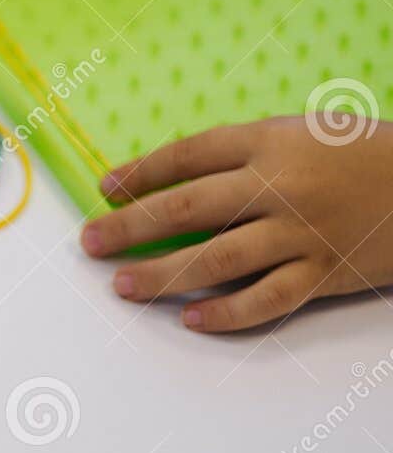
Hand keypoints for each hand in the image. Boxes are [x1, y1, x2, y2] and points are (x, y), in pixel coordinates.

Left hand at [81, 118, 392, 332]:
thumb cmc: (363, 155)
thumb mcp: (304, 132)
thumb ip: (246, 152)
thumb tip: (176, 178)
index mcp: (271, 142)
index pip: (189, 156)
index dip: (142, 173)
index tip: (105, 189)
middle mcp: (280, 187)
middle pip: (187, 208)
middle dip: (130, 227)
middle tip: (89, 243)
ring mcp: (301, 233)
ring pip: (217, 260)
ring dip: (162, 275)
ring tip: (121, 285)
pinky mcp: (324, 273)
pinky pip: (268, 299)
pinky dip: (228, 313)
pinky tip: (191, 320)